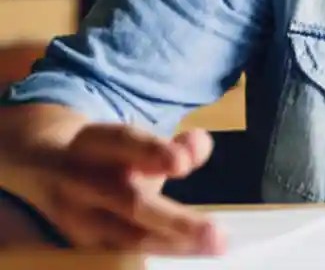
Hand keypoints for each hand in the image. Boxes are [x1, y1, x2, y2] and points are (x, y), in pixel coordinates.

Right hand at [9, 124, 223, 253]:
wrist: (36, 165)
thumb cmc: (103, 155)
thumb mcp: (133, 141)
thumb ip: (174, 145)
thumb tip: (199, 146)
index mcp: (94, 144)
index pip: (124, 143)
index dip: (152, 152)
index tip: (182, 165)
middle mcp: (80, 182)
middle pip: (128, 201)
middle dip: (173, 220)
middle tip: (215, 232)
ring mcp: (76, 220)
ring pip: (127, 237)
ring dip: (174, 244)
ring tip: (214, 245)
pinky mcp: (79, 246)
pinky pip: (122, 256)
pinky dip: (159, 252)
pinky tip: (190, 252)